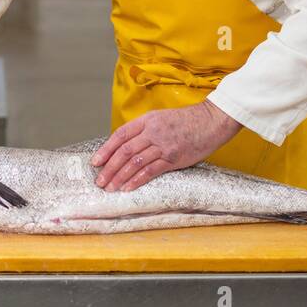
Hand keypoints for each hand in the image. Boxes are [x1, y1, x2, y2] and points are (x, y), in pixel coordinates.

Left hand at [90, 98, 241, 191]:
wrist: (210, 122)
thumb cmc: (186, 121)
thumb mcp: (161, 118)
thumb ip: (144, 130)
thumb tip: (125, 147)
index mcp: (147, 120)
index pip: (120, 135)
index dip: (106, 149)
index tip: (95, 162)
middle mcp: (152, 132)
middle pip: (125, 151)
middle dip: (109, 167)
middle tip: (100, 181)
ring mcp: (163, 145)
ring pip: (135, 162)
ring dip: (120, 177)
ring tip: (110, 188)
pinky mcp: (173, 158)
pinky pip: (151, 171)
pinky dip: (137, 180)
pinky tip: (128, 188)